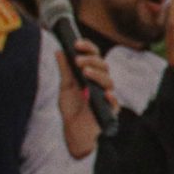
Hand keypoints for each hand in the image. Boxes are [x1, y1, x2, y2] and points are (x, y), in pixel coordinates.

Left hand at [55, 44, 117, 159]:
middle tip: (78, 61)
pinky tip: (104, 93)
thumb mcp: (65, 86)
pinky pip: (114, 103)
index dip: (88, 48)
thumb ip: (65, 69)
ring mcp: (106, 96)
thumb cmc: (72, 108)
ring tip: (85, 72)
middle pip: (103, 66)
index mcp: (92, 74)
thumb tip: (59, 51)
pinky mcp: (109, 111)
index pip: (95, 56)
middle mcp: (101, 83)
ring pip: (109, 81)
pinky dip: (111, 97)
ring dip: (98, 75)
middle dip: (91, 60)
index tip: (76, 44)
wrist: (73, 130)